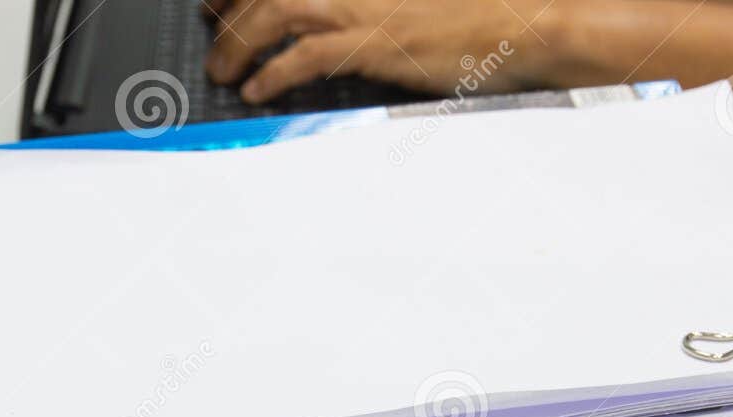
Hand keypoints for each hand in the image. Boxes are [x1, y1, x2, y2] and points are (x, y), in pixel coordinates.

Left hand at [203, 0, 545, 104]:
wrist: (517, 20)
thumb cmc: (468, 11)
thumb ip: (359, 4)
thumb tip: (321, 22)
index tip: (216, 5)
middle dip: (228, 18)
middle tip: (215, 48)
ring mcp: (358, 5)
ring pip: (271, 13)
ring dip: (237, 45)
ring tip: (224, 73)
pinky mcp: (370, 41)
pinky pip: (304, 54)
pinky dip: (273, 72)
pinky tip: (259, 90)